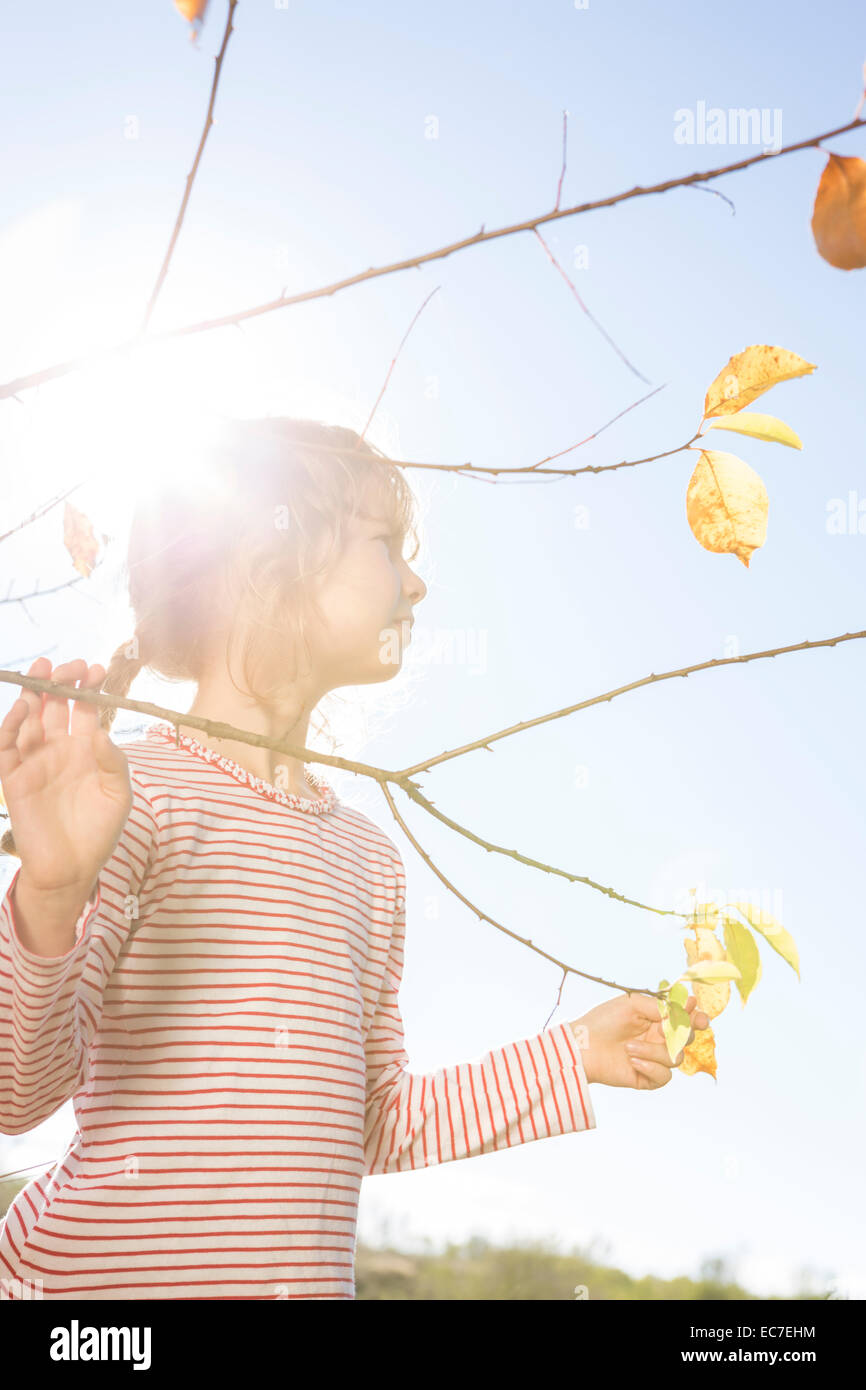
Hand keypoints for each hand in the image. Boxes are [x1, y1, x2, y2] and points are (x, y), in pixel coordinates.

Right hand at [0, 657, 131, 896]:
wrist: (72, 870)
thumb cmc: (99, 832)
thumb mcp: (117, 795)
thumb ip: (114, 763)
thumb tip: (100, 731)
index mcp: (85, 750)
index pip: (85, 709)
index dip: (89, 688)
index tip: (98, 669)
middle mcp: (58, 750)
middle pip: (56, 705)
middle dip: (62, 681)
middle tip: (71, 665)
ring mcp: (34, 761)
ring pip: (30, 719)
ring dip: (34, 693)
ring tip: (44, 669)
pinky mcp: (13, 778)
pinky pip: (7, 746)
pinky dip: (11, 725)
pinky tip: (23, 708)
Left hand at [572, 992, 709, 1089]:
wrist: (582, 1046)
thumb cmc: (604, 1020)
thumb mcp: (632, 1004)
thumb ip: (661, 1006)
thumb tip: (686, 1008)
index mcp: (657, 1020)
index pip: (686, 1020)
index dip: (697, 1019)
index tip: (700, 1018)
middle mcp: (659, 1039)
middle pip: (688, 1039)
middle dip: (680, 1034)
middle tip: (664, 1029)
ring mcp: (654, 1059)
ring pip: (676, 1058)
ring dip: (654, 1051)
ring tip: (629, 1047)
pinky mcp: (647, 1078)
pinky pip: (664, 1076)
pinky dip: (650, 1067)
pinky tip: (633, 1060)